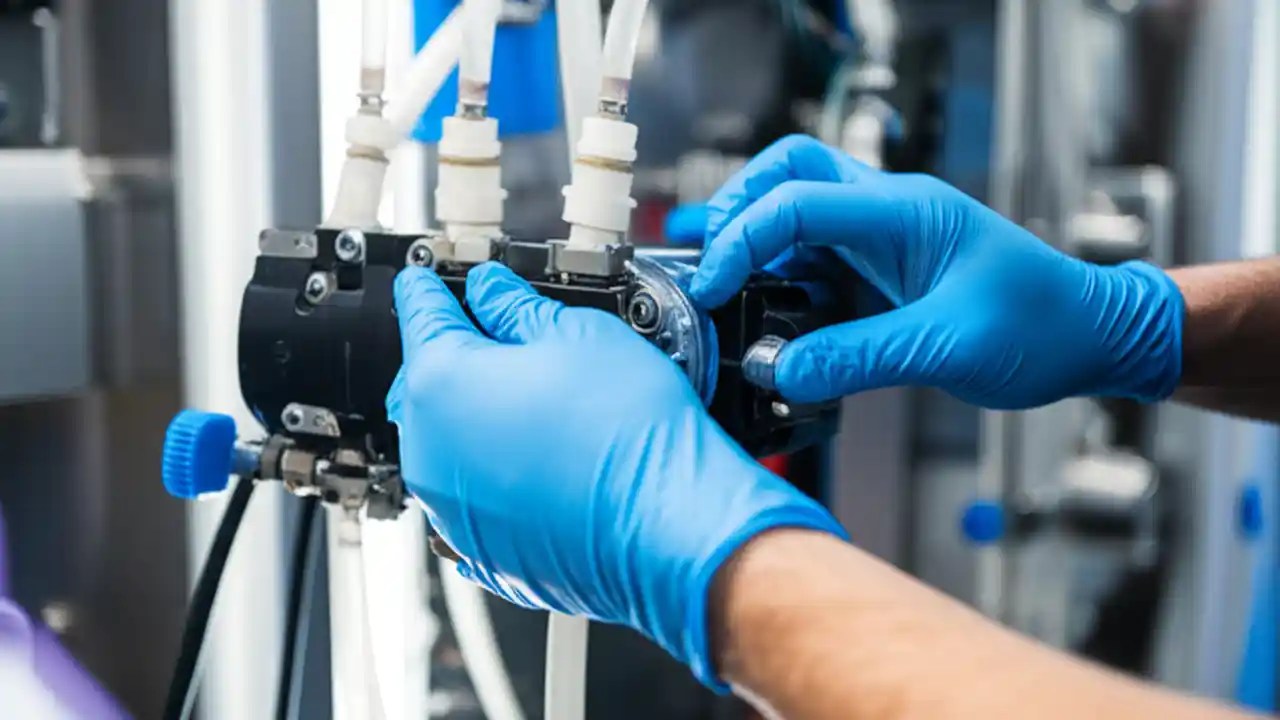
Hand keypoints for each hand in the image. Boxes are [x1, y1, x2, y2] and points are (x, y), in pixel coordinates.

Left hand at [386, 263, 844, 686]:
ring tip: (540, 405)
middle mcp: (429, 450)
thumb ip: (518, 308)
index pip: (419, 313)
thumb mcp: (578, 336)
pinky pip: (474, 496)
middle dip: (457, 354)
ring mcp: (450, 508)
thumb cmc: (631, 437)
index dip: (427, 288)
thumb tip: (493, 294)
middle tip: (503, 337)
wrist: (670, 531)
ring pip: (448, 444)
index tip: (426, 279)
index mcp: (441, 383)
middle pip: (427, 382)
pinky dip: (495, 473)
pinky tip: (543, 459)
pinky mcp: (481, 550)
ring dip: (477, 417)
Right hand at [689, 135, 1183, 408]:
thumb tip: (780, 371)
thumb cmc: (1045, 326)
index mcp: (904, 213)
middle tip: (704, 256)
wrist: (1093, 337)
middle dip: (737, 206)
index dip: (743, 240)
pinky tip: (763, 314)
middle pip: (788, 172)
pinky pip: (816, 263)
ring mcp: (884, 240)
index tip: (712, 288)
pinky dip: (780, 281)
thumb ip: (859, 358)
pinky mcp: (882, 273)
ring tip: (716, 282)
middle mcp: (887, 214)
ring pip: (797, 214)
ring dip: (755, 243)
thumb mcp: (948, 348)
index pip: (798, 202)